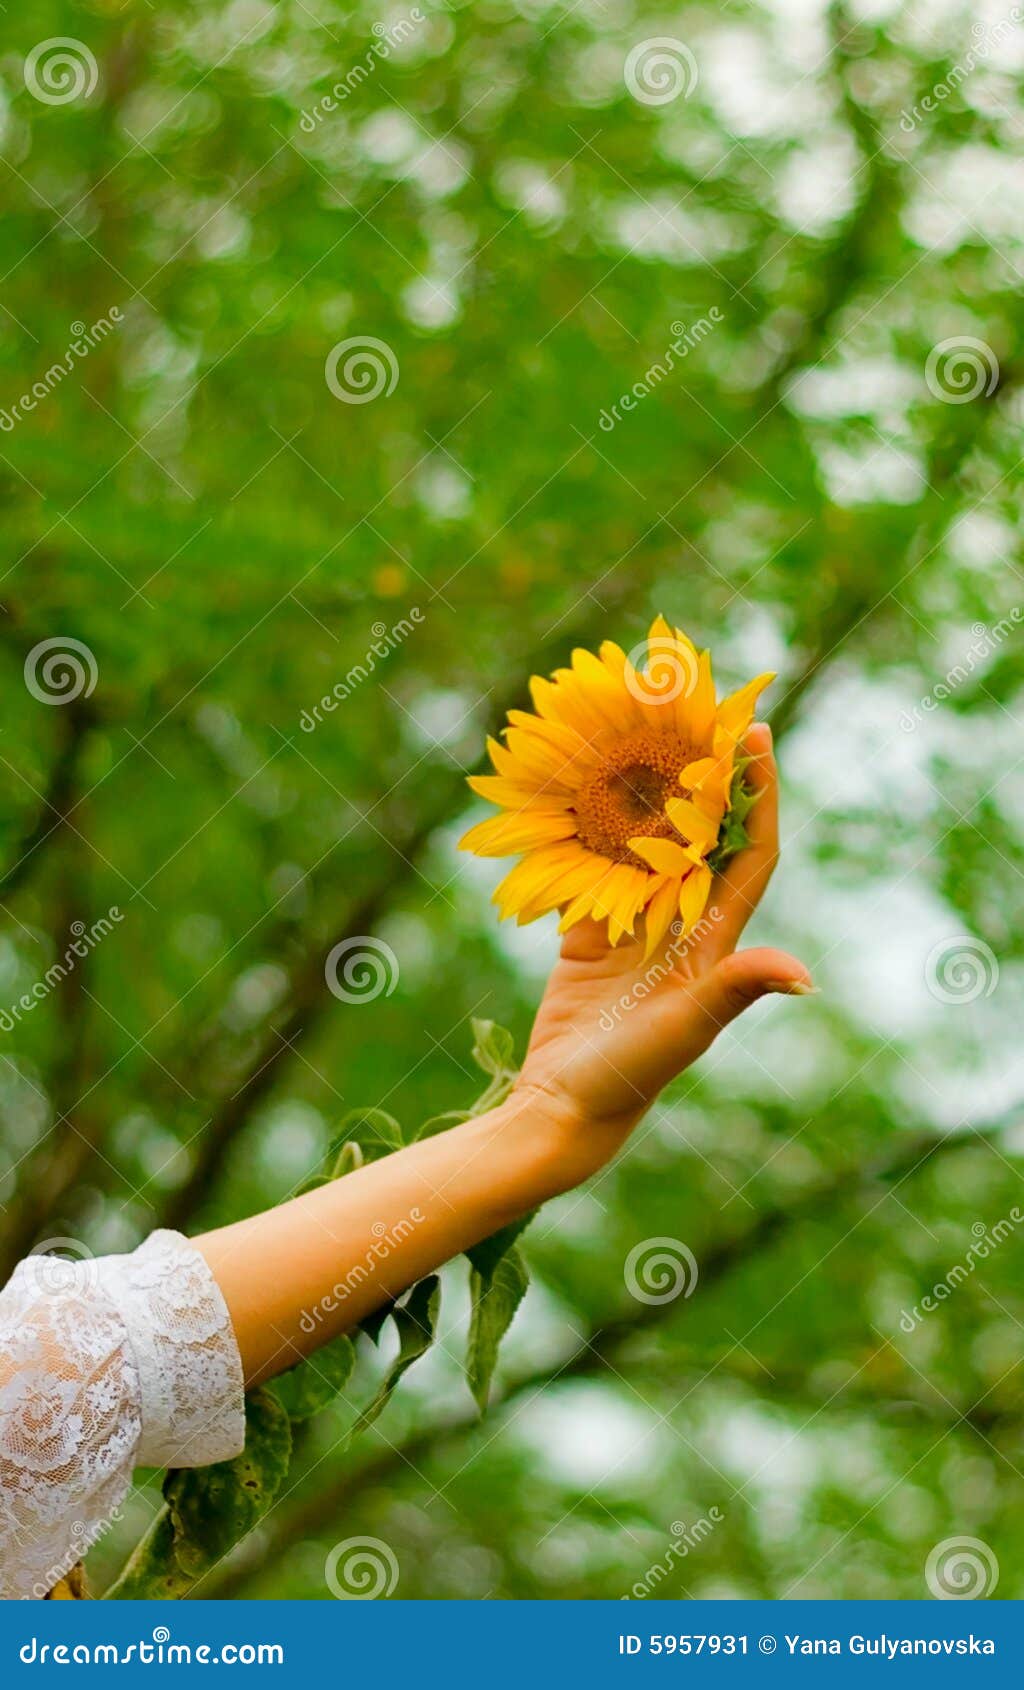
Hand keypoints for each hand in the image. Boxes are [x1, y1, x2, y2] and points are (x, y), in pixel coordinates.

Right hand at [513, 724, 812, 1180]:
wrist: (564, 1108)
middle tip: (699, 711)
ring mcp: (635, 926)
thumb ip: (735, 992)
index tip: (758, 734)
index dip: (759, 795)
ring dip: (649, 792)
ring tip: (643, 731)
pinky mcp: (589, 933)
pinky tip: (578, 786)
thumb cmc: (632, 1074)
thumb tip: (805, 976)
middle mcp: (682, 924)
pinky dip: (588, 829)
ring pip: (648, 843)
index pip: (749, 851)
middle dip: (707, 775)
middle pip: (702, 833)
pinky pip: (592, 867)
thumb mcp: (685, 1031)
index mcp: (716, 940)